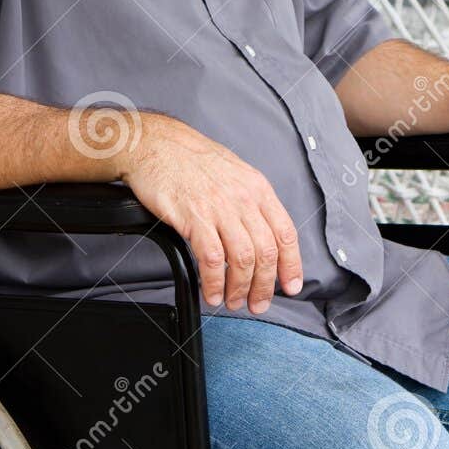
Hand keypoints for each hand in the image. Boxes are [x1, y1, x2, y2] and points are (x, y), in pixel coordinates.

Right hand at [117, 114, 302, 313]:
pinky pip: (212, 259)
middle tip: (257, 303)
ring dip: (240, 288)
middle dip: (265, 286)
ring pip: (242, 259)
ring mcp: (219, 208)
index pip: (286, 233)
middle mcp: (243, 199)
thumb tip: (263, 235)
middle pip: (266, 252)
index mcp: (258, 188)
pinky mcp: (194, 217)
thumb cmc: (192, 160)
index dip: (292, 265)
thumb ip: (251, 202)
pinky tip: (210, 292)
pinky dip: (214, 282)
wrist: (156, 145)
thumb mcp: (235, 173)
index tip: (291, 287)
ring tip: (232, 301)